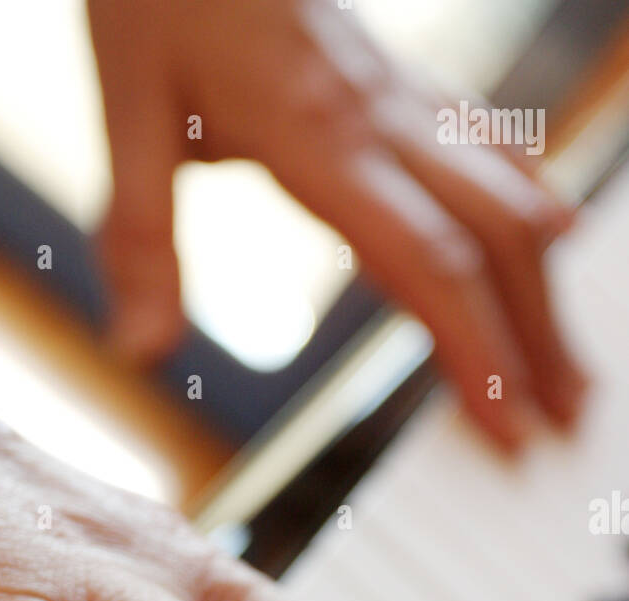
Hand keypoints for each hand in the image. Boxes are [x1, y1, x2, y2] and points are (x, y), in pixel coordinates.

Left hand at [89, 0, 586, 449]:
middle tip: (566, 418)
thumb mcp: (127, 112)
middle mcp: (384, 118)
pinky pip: (493, 146)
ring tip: (568, 365)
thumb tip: (142, 351)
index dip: (478, 352)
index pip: (430, 265)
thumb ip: (141, 237)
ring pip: (510, 195)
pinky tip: (548, 244)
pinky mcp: (402, 79)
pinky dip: (529, 210)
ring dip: (545, 287)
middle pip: (497, 240)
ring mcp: (403, 94)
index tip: (509, 427)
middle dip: (538, 337)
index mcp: (322, 140)